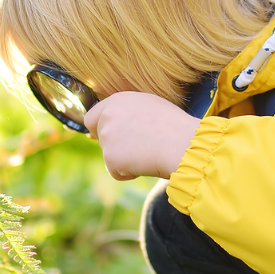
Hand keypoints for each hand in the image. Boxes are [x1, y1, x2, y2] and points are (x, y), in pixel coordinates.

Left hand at [84, 91, 199, 180]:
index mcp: (117, 100)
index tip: (107, 138)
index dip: (98, 129)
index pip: (93, 116)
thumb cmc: (174, 126)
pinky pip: (116, 172)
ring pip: (110, 156)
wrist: (182, 143)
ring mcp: (107, 137)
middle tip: (137, 150)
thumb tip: (109, 126)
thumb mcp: (149, 107)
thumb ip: (127, 113)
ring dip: (124, 160)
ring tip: (148, 154)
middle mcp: (108, 116)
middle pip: (99, 138)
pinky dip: (129, 173)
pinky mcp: (110, 158)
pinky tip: (146, 164)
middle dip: (114, 146)